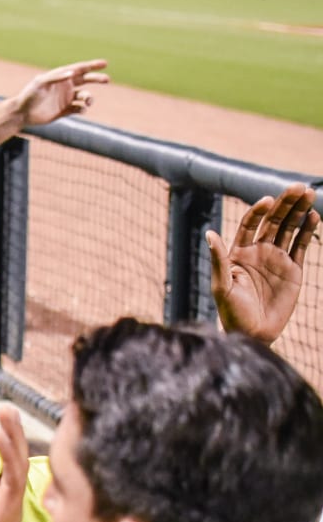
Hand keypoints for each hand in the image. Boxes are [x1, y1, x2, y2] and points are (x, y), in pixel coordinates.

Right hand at [0, 408, 28, 521]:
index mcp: (2, 518)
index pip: (12, 478)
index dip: (9, 453)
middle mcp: (10, 509)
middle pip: (19, 466)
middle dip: (14, 437)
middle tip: (5, 409)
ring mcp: (6, 509)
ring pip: (15, 468)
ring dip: (11, 441)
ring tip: (3, 415)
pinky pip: (7, 475)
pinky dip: (5, 454)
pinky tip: (0, 440)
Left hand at [14, 59, 108, 126]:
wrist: (22, 113)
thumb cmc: (29, 95)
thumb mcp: (41, 83)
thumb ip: (56, 76)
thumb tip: (72, 72)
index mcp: (61, 77)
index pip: (80, 69)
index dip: (92, 65)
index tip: (105, 63)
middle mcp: (65, 86)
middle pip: (86, 80)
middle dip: (97, 79)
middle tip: (107, 80)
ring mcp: (65, 99)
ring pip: (84, 96)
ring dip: (89, 97)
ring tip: (87, 101)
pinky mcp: (64, 111)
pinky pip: (79, 109)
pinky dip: (83, 109)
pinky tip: (80, 109)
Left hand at [208, 183, 318, 344]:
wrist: (253, 333)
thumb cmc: (231, 312)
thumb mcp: (221, 286)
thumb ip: (218, 260)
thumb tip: (209, 233)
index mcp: (239, 252)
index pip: (249, 224)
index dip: (258, 211)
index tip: (267, 200)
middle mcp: (258, 252)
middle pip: (273, 221)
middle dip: (285, 204)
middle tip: (298, 187)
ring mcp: (277, 259)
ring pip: (289, 229)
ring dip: (298, 212)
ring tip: (309, 194)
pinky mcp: (293, 269)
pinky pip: (301, 245)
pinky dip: (307, 231)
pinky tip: (314, 217)